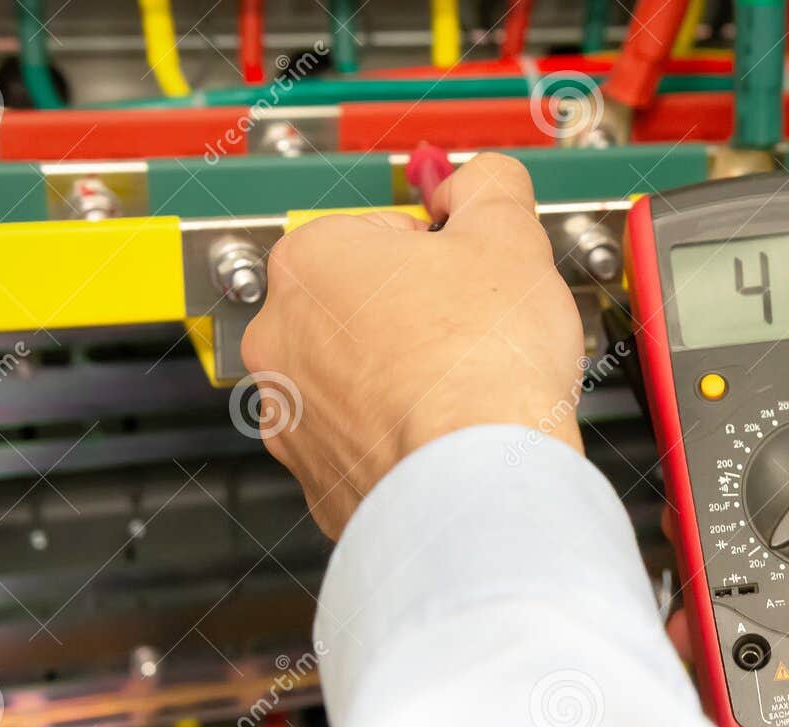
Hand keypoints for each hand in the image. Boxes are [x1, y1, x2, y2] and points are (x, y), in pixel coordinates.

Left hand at [240, 155, 585, 538]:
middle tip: (472, 334)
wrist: (479, 478)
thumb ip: (489, 187)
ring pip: (354, 383)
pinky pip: (361, 447)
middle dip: (412, 317)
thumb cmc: (482, 365)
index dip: (439, 253)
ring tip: (460, 391)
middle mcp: (280, 339)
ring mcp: (292, 418)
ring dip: (400, 381)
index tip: (468, 275)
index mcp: (310, 261)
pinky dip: (397, 442)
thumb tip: (482, 181)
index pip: (379, 233)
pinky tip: (441, 437)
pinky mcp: (319, 482)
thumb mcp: (508, 234)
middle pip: (358, 309)